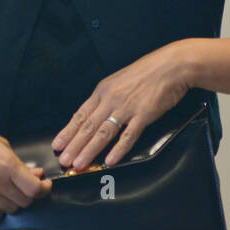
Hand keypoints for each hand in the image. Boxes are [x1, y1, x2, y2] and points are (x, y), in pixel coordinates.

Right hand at [0, 117, 50, 224]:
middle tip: (26, 186)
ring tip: (9, 190)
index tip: (45, 185)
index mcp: (7, 165)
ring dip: (15, 202)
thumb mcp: (3, 145)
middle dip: (30, 195)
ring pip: (11, 210)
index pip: (35, 189)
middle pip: (25, 201)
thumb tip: (36, 175)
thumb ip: (20, 164)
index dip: (44, 189)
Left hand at [52, 42, 192, 169]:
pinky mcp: (143, 115)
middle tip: (64, 160)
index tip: (58, 144)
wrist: (171, 65)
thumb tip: (96, 114)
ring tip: (79, 164)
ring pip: (103, 133)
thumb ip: (108, 98)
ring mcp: (126, 107)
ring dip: (89, 150)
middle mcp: (111, 99)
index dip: (68, 131)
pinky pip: (128, 135)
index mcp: (103, 91)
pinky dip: (118, 149)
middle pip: (88, 126)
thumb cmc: (147, 72)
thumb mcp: (119, 81)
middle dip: (74, 145)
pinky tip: (110, 160)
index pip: (80, 115)